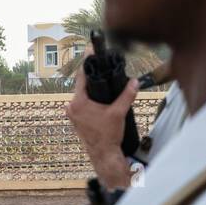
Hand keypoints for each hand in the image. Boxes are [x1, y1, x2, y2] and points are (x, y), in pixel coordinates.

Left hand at [66, 68, 136, 189]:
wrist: (103, 154)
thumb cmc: (108, 136)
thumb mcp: (118, 112)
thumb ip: (127, 95)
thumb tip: (134, 82)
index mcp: (78, 103)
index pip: (81, 77)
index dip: (87, 62)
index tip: (90, 50)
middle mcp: (71, 107)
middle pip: (81, 85)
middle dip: (92, 76)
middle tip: (100, 63)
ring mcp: (72, 114)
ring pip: (82, 94)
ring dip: (91, 88)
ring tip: (101, 77)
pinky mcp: (75, 119)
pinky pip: (81, 103)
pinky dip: (89, 98)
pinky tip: (98, 94)